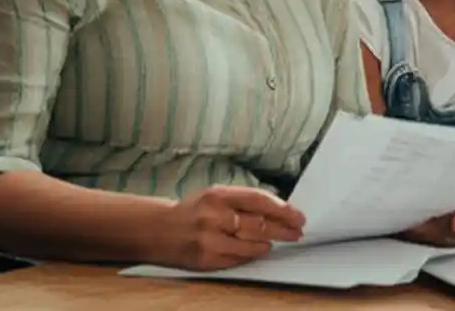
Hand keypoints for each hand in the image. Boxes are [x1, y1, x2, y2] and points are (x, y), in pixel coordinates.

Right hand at [152, 186, 305, 270]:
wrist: (155, 229)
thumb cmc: (193, 211)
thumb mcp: (215, 196)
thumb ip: (242, 201)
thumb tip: (278, 210)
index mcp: (218, 195)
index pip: (259, 201)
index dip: (283, 209)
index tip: (298, 216)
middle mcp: (214, 216)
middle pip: (259, 224)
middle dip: (283, 229)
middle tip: (297, 232)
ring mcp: (210, 239)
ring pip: (251, 244)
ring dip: (268, 244)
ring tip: (275, 242)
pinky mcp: (205, 259)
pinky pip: (238, 259)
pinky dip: (251, 255)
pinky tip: (257, 251)